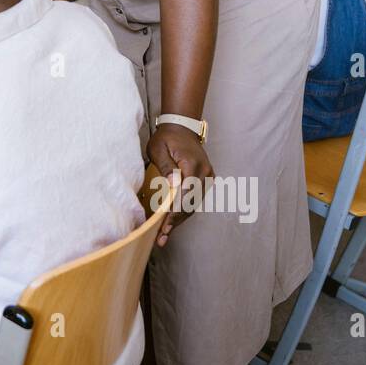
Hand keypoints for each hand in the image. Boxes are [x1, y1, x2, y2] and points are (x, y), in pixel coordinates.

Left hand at [146, 122, 214, 246]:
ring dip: (180, 220)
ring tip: (165, 235)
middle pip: (190, 203)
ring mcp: (206, 176)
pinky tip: (173, 221)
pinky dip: (184, 210)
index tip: (164, 226)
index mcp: (192, 165)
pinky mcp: (205, 179)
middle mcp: (204, 173)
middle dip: (175, 222)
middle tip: (162, 237)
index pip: (184, 195)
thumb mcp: (158, 149)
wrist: (182, 127)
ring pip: (194, 204)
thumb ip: (166, 167)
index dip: (174, 213)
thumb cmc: (166, 137)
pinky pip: (195, 199)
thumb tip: (173, 184)